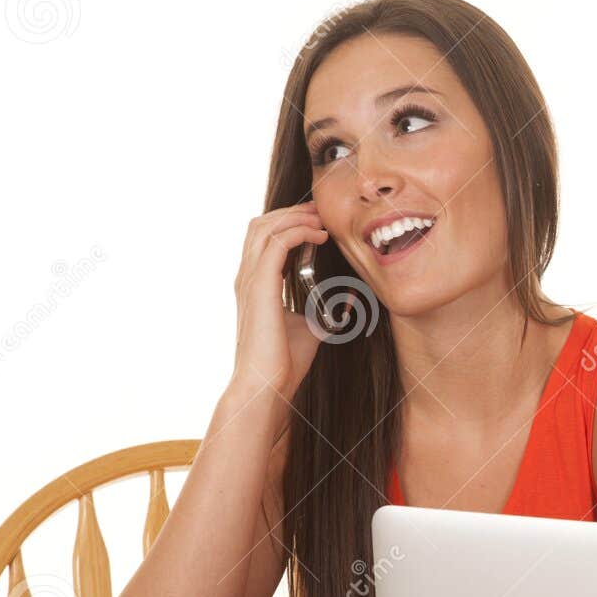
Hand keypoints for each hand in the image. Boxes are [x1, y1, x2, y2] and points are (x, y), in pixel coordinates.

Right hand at [231, 200, 327, 402]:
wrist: (267, 385)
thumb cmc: (285, 361)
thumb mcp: (311, 326)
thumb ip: (325, 309)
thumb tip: (349, 296)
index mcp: (255, 285)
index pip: (264, 239)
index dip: (288, 223)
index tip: (317, 221)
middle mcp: (247, 278)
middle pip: (260, 225)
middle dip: (290, 212)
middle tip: (320, 211)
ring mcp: (249, 281)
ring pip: (264, 228)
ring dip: (294, 217)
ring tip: (320, 220)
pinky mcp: (259, 288)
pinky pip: (274, 245)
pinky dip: (296, 232)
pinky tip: (318, 237)